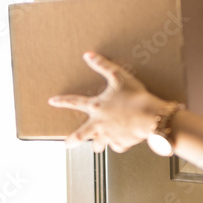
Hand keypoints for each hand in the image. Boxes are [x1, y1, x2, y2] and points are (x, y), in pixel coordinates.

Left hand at [48, 51, 170, 152]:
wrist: (150, 116)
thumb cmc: (135, 96)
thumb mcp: (118, 76)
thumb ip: (102, 65)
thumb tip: (88, 55)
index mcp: (96, 106)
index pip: (74, 102)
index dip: (62, 101)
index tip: (52, 102)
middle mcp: (99, 124)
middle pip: (80, 135)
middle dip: (72, 141)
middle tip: (67, 144)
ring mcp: (109, 136)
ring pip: (98, 145)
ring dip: (97, 145)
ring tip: (96, 147)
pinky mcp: (121, 144)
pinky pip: (118, 145)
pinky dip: (119, 143)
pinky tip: (124, 139)